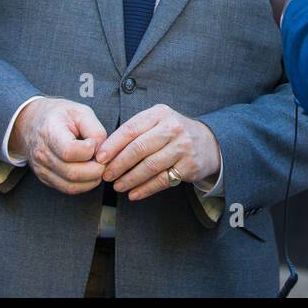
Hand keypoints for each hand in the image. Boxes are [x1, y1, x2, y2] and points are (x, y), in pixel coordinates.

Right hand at [10, 97, 107, 194]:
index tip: (94, 143)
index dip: (89, 150)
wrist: (32, 122)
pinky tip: (91, 174)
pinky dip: (84, 185)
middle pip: (72, 173)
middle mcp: (42, 153)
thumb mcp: (81, 112)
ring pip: (70, 185)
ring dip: (91, 180)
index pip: (69, 151)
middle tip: (105, 160)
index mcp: (50, 132)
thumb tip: (103, 152)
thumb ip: (95, 130)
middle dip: (96, 170)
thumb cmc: (60, 115)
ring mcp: (42, 168)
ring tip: (100, 167)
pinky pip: (67, 188)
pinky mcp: (45, 178)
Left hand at [95, 104, 220, 200]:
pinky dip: (145, 189)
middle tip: (106, 175)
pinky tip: (134, 194)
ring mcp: (182, 146)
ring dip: (130, 179)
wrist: (209, 143)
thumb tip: (105, 152)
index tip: (99, 158)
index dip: (112, 145)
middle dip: (118, 164)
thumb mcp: (157, 123)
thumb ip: (134, 132)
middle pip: (138, 148)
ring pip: (149, 166)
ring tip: (118, 186)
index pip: (131, 129)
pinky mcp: (189, 165)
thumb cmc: (173, 134)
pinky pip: (162, 180)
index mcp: (159, 114)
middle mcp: (172, 128)